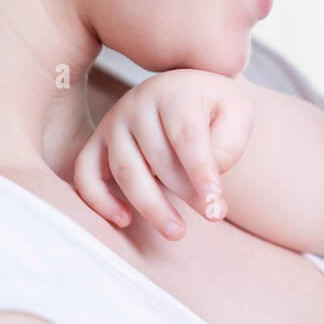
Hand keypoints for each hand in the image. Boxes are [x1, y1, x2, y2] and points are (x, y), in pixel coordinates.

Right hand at [74, 69, 253, 239]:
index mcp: (176, 93)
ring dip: (150, 207)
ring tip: (177, 232)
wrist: (187, 91)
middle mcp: (138, 103)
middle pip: (158, 158)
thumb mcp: (238, 113)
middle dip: (186, 194)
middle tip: (212, 216)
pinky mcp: (97, 141)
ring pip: (125, 171)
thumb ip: (228, 144)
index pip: (187, 136)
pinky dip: (99, 200)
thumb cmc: (215, 108)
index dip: (201, 172)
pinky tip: (125, 220)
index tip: (215, 204)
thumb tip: (204, 179)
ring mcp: (114, 122)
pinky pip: (86, 174)